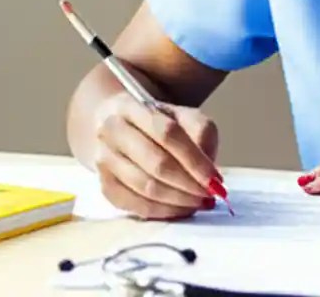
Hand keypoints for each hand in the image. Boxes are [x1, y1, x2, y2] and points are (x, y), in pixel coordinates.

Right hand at [92, 92, 221, 219]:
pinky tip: (181, 209)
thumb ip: (201, 133)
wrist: (118, 130)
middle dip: (189, 184)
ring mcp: (104, 161)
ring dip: (179, 200)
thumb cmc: (157, 124)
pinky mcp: (105, 186)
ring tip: (200, 202)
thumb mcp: (183, 116)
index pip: (166, 133)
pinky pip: (137, 206)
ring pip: (146, 187)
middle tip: (210, 195)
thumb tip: (208, 169)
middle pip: (156, 163)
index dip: (194, 159)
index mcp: (130, 107)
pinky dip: (164, 212)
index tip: (215, 179)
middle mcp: (111, 132)